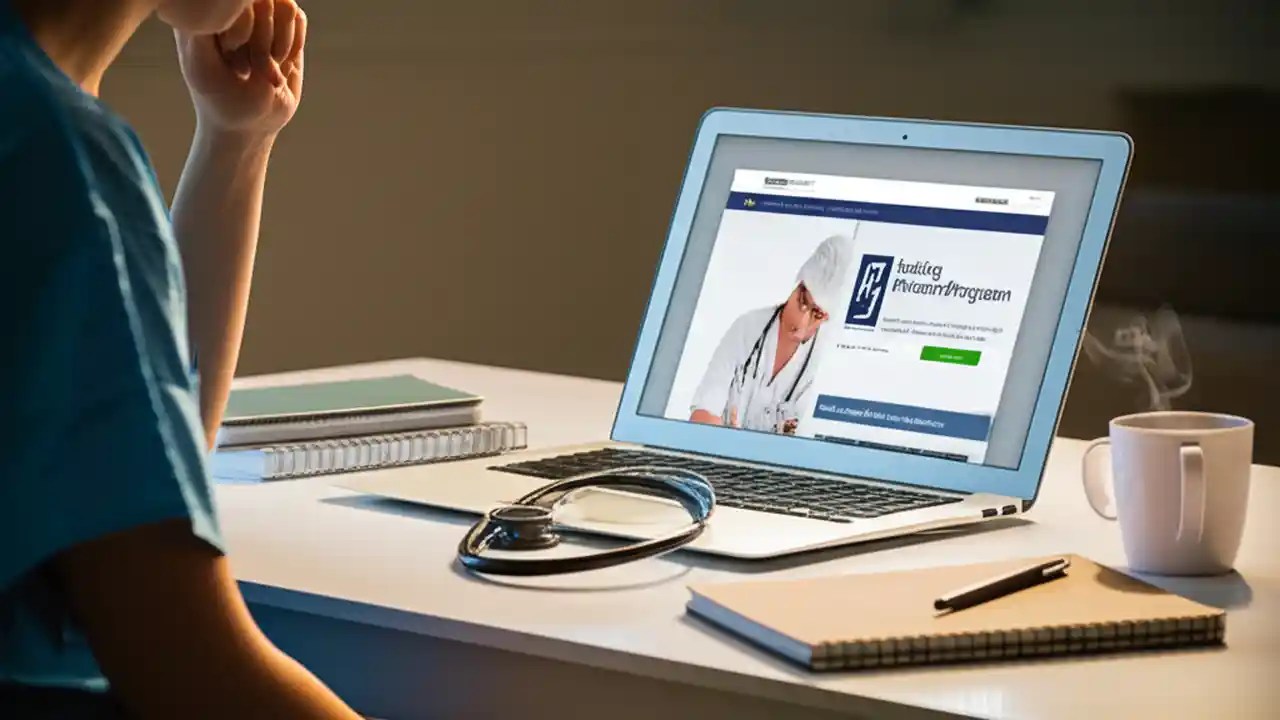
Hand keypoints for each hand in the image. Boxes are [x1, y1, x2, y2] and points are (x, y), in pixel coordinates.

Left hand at [176, 0, 306, 141]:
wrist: (249, 124)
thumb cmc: (221, 101)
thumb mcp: (204, 68)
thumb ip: (206, 29)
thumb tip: (232, 1)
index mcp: (202, 12)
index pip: (236, 1)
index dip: (240, 29)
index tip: (231, 59)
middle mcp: (230, 7)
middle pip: (263, 0)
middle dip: (262, 43)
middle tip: (247, 70)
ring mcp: (258, 13)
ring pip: (285, 6)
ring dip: (280, 45)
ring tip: (264, 68)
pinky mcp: (283, 25)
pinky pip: (298, 18)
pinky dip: (293, 45)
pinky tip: (279, 63)